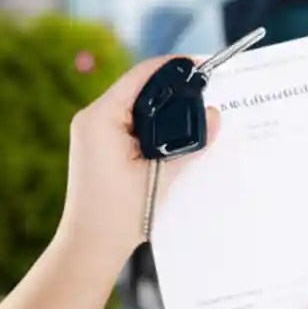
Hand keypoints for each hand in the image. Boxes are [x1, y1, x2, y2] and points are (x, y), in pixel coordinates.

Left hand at [60, 56, 220, 263]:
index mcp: (101, 118)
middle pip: (140, 89)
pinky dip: (157, 126)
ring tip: (198, 114)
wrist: (92, 244)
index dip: (172, 66)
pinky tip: (179, 136)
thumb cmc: (120, 213)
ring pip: (138, 107)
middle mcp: (93, 119)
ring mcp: (95, 132)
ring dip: (167, 110)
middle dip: (174, 89)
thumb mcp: (162, 175)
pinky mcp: (102, 146)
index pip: (141, 77)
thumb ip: (190, 143)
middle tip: (208, 90)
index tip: (201, 64)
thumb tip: (214, 116)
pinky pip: (133, 124)